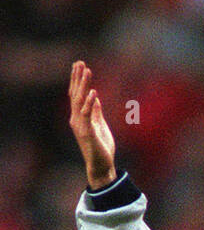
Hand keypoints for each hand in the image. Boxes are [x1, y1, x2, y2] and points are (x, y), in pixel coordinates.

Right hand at [69, 60, 116, 187]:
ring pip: (80, 101)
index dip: (77, 80)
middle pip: (75, 94)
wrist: (102, 167)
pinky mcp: (87, 133)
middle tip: (80, 62)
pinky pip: (88, 115)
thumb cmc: (101, 148)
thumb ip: (96, 113)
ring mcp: (81, 126)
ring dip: (83, 85)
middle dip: (78, 78)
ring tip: (86, 70)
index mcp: (79, 117)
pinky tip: (94, 92)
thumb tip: (96, 99)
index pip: (76, 95)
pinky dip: (90, 103)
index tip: (80, 65)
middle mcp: (76, 119)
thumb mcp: (100, 126)